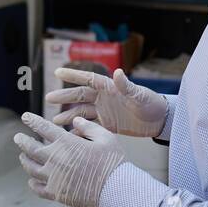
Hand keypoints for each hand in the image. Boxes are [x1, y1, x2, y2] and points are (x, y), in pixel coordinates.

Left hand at [14, 112, 125, 206]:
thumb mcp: (105, 138)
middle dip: (22, 141)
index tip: (25, 117)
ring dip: (25, 160)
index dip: (32, 121)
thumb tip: (75, 122)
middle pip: (31, 148)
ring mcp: (53, 177)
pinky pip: (38, 188)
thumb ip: (88, 128)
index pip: (43, 128)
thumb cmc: (114, 163)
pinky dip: (33, 182)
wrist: (116, 190)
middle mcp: (55, 159)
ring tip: (22, 156)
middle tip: (17, 137)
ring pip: (31, 167)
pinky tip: (32, 179)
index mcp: (66, 143)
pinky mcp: (56, 193)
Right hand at [45, 67, 167, 137]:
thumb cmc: (151, 104)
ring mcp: (104, 111)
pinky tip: (68, 135)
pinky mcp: (107, 124)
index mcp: (110, 87)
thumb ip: (127, 86)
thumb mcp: (139, 95)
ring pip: (81, 112)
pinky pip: (89, 126)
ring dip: (69, 115)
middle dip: (65, 97)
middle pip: (80, 96)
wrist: (158, 121)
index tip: (57, 72)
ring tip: (55, 121)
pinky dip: (78, 130)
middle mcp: (104, 98)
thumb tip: (118, 71)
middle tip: (49, 98)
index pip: (88, 79)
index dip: (73, 75)